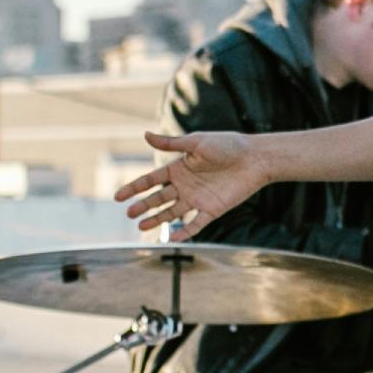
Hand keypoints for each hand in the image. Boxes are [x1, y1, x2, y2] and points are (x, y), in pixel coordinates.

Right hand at [116, 126, 267, 239]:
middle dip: (143, 206)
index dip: (134, 188)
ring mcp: (197, 199)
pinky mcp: (212, 210)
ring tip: (141, 226)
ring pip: (172, 213)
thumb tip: (144, 134)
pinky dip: (184, 231)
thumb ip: (171, 143)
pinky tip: (172, 238)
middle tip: (129, 213)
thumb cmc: (226, 145)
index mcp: (179, 168)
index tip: (118, 196)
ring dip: (157, 220)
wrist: (254, 159)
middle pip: (159, 198)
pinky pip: (195, 224)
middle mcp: (185, 185)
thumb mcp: (196, 142)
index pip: (151, 180)